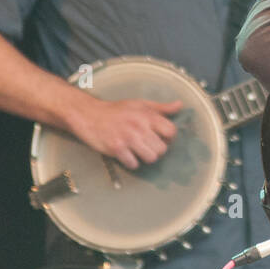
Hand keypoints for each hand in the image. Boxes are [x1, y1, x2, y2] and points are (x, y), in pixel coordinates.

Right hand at [68, 96, 183, 168]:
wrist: (89, 114)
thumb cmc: (116, 110)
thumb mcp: (140, 104)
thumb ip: (161, 107)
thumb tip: (180, 105)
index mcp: (147, 115)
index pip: (171, 132)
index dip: (169, 138)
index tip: (161, 138)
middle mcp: (139, 126)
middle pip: (162, 149)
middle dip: (157, 149)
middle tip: (147, 145)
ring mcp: (128, 138)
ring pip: (151, 158)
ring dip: (146, 157)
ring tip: (138, 151)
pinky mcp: (116, 149)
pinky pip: (134, 164)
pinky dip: (132, 162)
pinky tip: (127, 155)